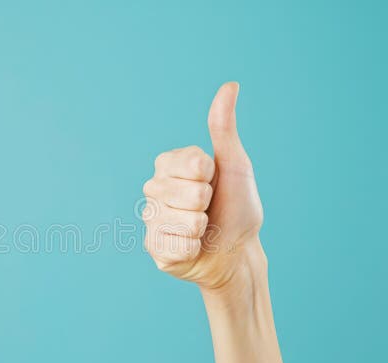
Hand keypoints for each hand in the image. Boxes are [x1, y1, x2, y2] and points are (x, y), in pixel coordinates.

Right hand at [142, 82, 264, 293]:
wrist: (237, 251)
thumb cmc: (236, 206)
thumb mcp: (234, 164)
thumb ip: (223, 127)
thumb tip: (230, 85)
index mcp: (168, 164)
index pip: (193, 164)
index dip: (210, 176)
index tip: (213, 182)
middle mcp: (153, 189)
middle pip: (190, 194)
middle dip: (208, 205)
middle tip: (209, 210)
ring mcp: (151, 219)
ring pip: (184, 222)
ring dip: (202, 230)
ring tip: (202, 230)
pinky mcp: (153, 248)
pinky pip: (177, 247)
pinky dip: (193, 250)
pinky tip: (192, 248)